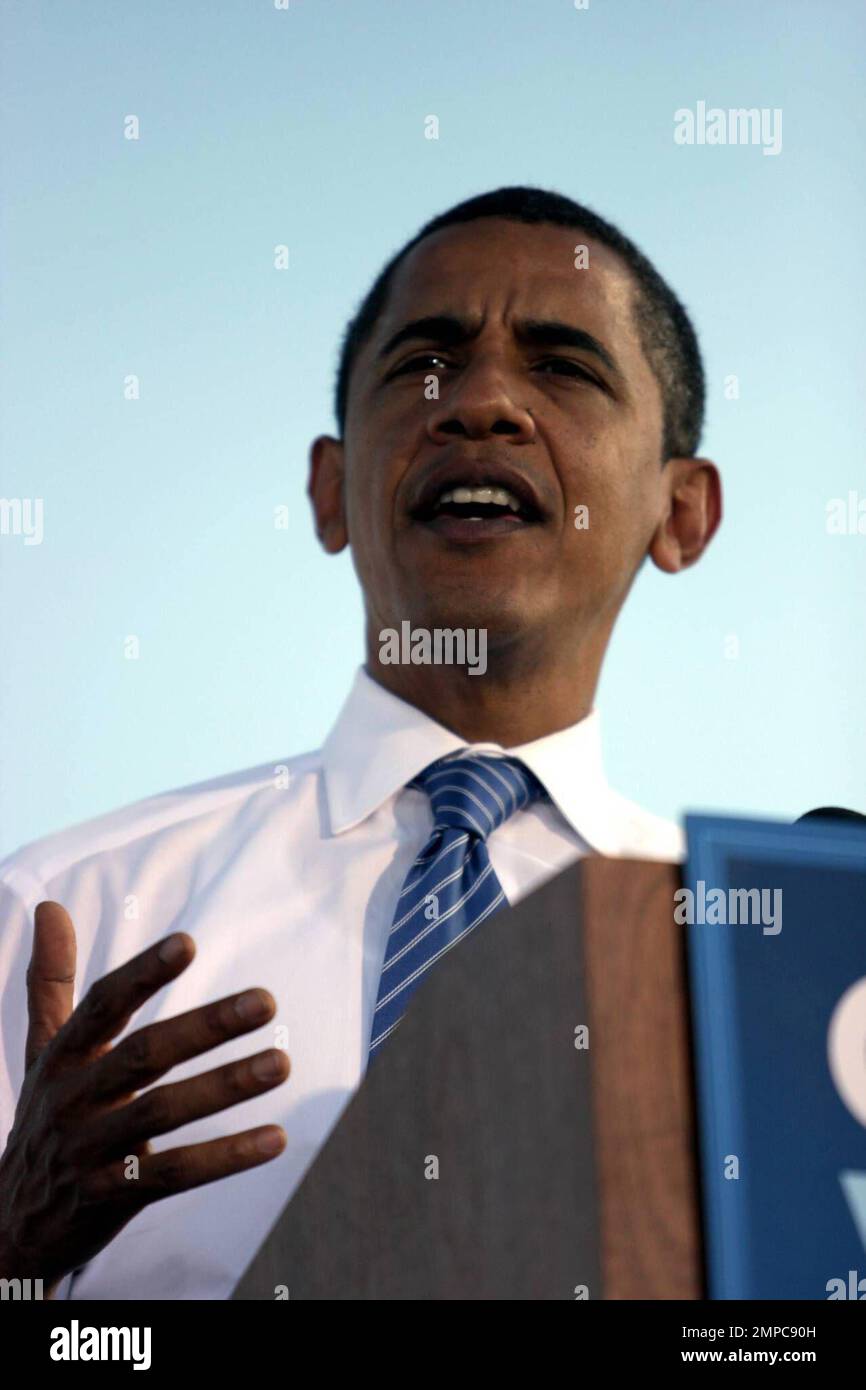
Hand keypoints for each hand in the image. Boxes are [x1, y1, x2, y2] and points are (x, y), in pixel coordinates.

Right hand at [0, 901, 289, 1292]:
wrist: (9, 1224)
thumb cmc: (45, 1119)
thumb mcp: (42, 1051)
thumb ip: (51, 981)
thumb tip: (49, 904)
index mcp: (62, 1057)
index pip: (104, 1005)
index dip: (143, 973)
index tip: (187, 943)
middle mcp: (73, 1099)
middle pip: (144, 1055)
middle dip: (206, 1026)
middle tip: (266, 1001)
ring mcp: (90, 1151)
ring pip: (162, 1113)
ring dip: (224, 1087)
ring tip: (280, 1063)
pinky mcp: (110, 1198)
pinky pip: (172, 1176)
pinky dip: (224, 1159)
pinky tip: (275, 1139)